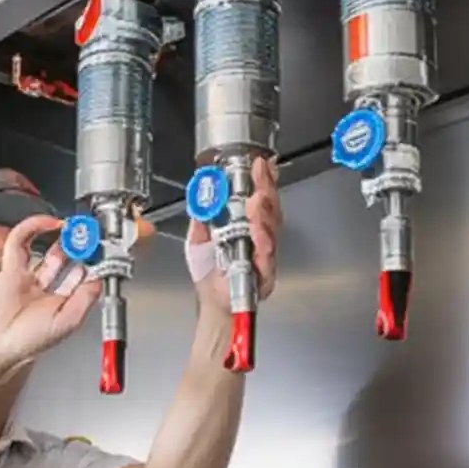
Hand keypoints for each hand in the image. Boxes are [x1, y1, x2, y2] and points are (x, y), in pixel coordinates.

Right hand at [0, 216, 101, 363]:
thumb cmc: (28, 340)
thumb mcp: (69, 321)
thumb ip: (87, 298)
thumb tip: (99, 277)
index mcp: (59, 302)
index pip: (80, 276)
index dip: (92, 263)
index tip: (102, 252)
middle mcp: (45, 288)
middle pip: (66, 260)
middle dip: (79, 247)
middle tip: (90, 237)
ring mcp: (28, 275)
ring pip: (46, 247)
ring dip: (62, 236)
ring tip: (75, 228)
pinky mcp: (11, 265)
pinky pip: (21, 239)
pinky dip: (34, 226)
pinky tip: (50, 222)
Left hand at [186, 157, 282, 312]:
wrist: (213, 303)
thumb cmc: (209, 274)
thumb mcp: (197, 240)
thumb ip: (200, 218)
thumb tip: (200, 195)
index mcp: (245, 225)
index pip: (259, 198)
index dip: (261, 180)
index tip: (259, 164)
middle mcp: (259, 236)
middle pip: (270, 208)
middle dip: (266, 188)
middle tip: (261, 173)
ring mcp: (264, 254)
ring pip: (271, 228)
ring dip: (264, 212)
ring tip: (257, 199)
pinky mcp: (265, 273)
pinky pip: (267, 256)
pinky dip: (263, 242)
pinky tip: (259, 232)